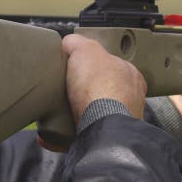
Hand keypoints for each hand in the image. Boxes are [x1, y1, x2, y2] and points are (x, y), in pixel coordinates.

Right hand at [38, 34, 147, 151]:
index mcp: (130, 75)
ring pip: (95, 114)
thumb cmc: (100, 87)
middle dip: (83, 92)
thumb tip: (70, 43)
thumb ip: (79, 43)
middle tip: (64, 91)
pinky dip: (64, 136)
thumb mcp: (86, 51)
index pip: (111, 66)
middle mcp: (131, 98)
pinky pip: (80, 136)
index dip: (90, 66)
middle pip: (103, 91)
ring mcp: (120, 120)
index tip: (73, 69)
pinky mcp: (104, 138)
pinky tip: (49, 134)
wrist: (103, 125)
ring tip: (58, 111)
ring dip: (75, 113)